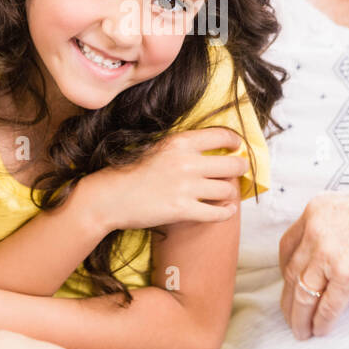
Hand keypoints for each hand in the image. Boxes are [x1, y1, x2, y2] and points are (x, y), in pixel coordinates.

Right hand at [81, 126, 249, 233]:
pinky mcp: (183, 210)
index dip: (234, 142)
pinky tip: (226, 209)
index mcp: (180, 142)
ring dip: (229, 192)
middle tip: (238, 171)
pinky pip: (218, 212)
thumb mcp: (157, 148)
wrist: (109, 197)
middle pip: (233, 164)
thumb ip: (183, 148)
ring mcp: (186, 187)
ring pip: (227, 189)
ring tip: (225, 193)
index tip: (236, 147)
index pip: (221, 136)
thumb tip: (211, 150)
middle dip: (240, 168)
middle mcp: (187, 162)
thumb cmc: (130, 172)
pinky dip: (226, 212)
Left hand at [278, 184, 348, 339]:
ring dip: (300, 317)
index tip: (288, 283)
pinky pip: (326, 305)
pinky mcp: (346, 274)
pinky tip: (321, 330)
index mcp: (315, 210)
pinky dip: (321, 322)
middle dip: (289, 298)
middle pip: (291, 272)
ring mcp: (329, 252)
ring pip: (303, 293)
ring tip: (301, 331)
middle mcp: (316, 230)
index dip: (285, 269)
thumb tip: (326, 249)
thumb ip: (333, 225)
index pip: (288, 246)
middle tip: (290, 314)